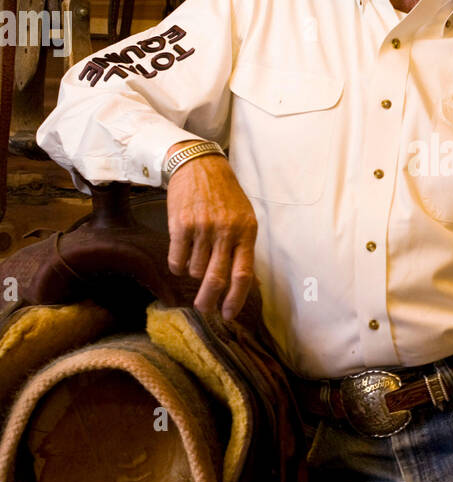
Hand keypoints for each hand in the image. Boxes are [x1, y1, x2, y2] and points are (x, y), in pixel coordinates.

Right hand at [165, 144, 257, 319]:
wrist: (199, 166)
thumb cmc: (225, 196)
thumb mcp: (244, 218)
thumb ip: (243, 248)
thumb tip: (246, 283)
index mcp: (246, 232)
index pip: (242, 274)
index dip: (236, 299)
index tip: (229, 315)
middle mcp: (225, 232)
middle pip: (217, 278)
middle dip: (209, 300)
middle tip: (204, 309)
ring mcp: (202, 229)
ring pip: (195, 270)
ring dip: (193, 273)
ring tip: (195, 260)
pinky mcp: (180, 225)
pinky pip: (177, 260)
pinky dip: (178, 266)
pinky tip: (181, 259)